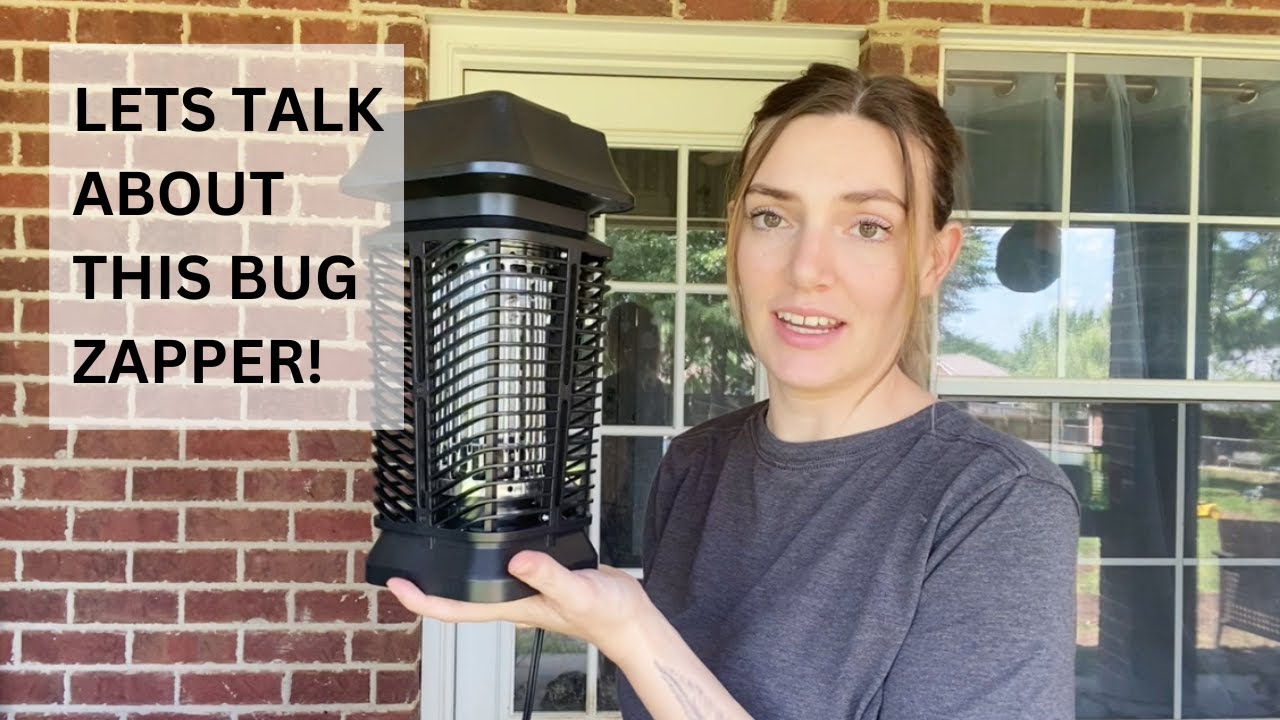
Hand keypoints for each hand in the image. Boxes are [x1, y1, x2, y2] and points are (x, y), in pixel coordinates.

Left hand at [385, 550, 653, 662]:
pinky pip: (502, 571)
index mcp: (512, 607)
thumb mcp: (577, 591)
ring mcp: (523, 592)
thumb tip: (516, 561)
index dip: (422, 600)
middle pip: (458, 598)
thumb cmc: (606, 613)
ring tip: (429, 554)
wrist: (629, 617)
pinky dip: (485, 559)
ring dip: (452, 574)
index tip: (397, 586)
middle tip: (401, 567)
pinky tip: (484, 545)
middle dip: (428, 587)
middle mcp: (511, 600)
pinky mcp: (537, 578)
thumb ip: (547, 575)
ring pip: (477, 585)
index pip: (456, 609)